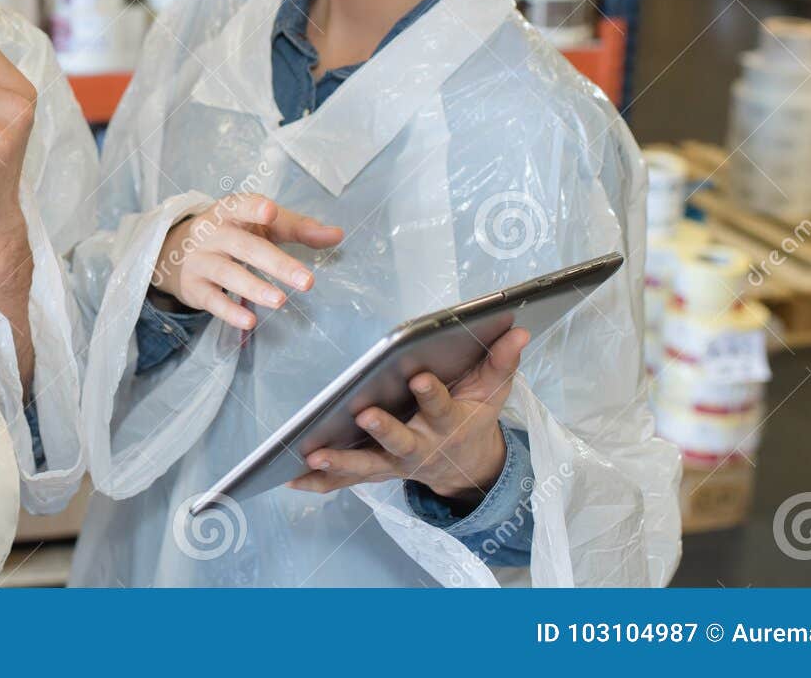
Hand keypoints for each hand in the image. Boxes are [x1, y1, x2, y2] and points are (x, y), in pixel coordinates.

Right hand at [150, 194, 342, 329]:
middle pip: (244, 246)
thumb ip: (298, 228)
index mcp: (230, 211)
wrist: (176, 252)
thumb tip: (335, 234)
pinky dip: (230, 311)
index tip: (271, 213)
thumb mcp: (261, 225)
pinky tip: (249, 321)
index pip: (241, 206)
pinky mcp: (194, 287)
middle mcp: (212, 233)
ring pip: (227, 273)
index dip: (254, 209)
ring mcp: (200, 260)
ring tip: (280, 300)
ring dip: (254, 288)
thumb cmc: (231, 233)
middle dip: (275, 263)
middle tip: (306, 281)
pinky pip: (212, 300)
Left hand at [288, 327, 530, 504]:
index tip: (417, 377)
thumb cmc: (473, 416)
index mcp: (447, 423)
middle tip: (363, 414)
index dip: (429, 394)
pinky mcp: (376, 471)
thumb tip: (518, 330)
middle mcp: (419, 446)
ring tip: (313, 453)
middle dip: (383, 429)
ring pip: (367, 465)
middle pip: (399, 441)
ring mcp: (395, 463)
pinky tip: (292, 477)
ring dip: (340, 462)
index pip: (439, 406)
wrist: (467, 465)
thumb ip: (501, 362)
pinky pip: (346, 480)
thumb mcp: (492, 391)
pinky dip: (321, 480)